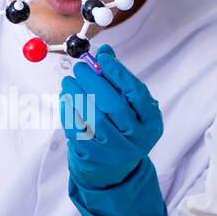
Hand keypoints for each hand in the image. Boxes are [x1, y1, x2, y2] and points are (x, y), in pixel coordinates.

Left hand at [60, 45, 166, 215]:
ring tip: (69, 81)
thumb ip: (119, 78)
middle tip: (79, 67)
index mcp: (150, 122)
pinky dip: (68, 110)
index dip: (118, 72)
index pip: (136, 93)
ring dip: (77, 94)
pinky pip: (77, 129)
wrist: (113, 166)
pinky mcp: (92, 156)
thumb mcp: (130, 105)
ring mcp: (113, 150)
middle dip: (93, 81)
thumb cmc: (123, 125)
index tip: (102, 57)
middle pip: (113, 104)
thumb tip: (104, 50)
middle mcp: (135, 139)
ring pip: (92, 117)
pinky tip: (66, 98)